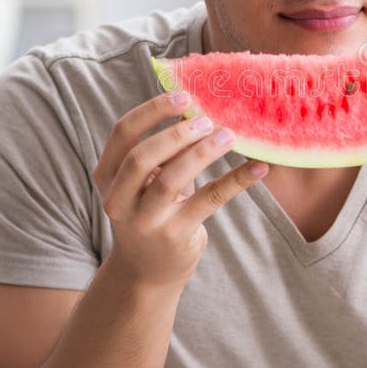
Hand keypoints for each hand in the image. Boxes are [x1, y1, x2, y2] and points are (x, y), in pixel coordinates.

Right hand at [92, 92, 267, 292]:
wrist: (146, 271)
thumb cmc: (151, 209)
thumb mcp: (147, 180)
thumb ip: (164, 150)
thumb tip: (199, 107)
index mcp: (107, 175)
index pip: (122, 133)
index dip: (152, 111)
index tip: (183, 96)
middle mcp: (118, 199)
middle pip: (141, 157)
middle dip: (176, 134)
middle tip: (206, 119)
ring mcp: (145, 221)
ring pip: (172, 180)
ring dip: (203, 153)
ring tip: (229, 136)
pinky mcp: (176, 235)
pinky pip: (209, 200)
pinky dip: (237, 180)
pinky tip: (259, 167)